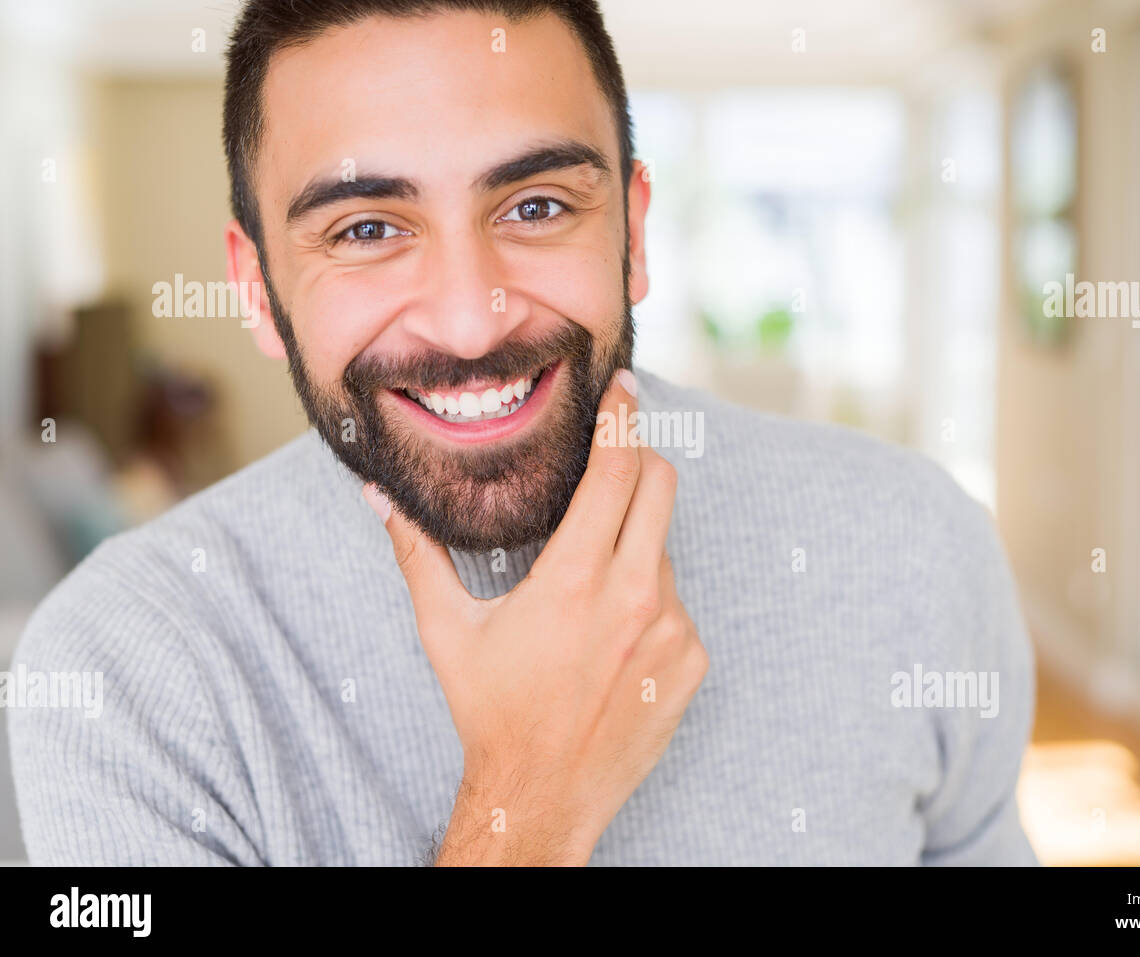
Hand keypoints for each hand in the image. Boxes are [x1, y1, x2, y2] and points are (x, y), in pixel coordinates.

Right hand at [367, 369, 707, 864]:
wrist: (542, 794)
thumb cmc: (492, 711)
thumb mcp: (448, 631)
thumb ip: (418, 555)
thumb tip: (381, 498)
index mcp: (576, 580)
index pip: (616, 470)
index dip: (621, 419)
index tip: (622, 389)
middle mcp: (635, 597)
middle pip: (661, 487)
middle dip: (639, 461)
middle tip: (610, 465)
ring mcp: (671, 630)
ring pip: (663, 550)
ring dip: (634, 547)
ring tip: (588, 591)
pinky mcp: (692, 660)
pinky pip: (677, 604)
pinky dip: (649, 602)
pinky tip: (610, 639)